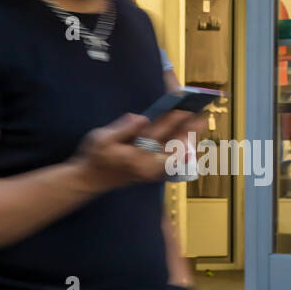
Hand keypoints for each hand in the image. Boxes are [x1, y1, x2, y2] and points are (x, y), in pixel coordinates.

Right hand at [73, 110, 208, 193]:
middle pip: (171, 146)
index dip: (171, 121)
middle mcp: (145, 166)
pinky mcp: (151, 174)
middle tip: (202, 117)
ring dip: (187, 140)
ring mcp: (150, 172)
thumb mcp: (101, 139)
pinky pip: (171, 162)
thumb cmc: (93, 157)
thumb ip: (122, 129)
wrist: (89, 181)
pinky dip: (181, 151)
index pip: (156, 134)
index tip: (183, 109)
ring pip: (174, 155)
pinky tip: (188, 142)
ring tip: (198, 125)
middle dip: (187, 131)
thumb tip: (141, 118)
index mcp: (133, 156)